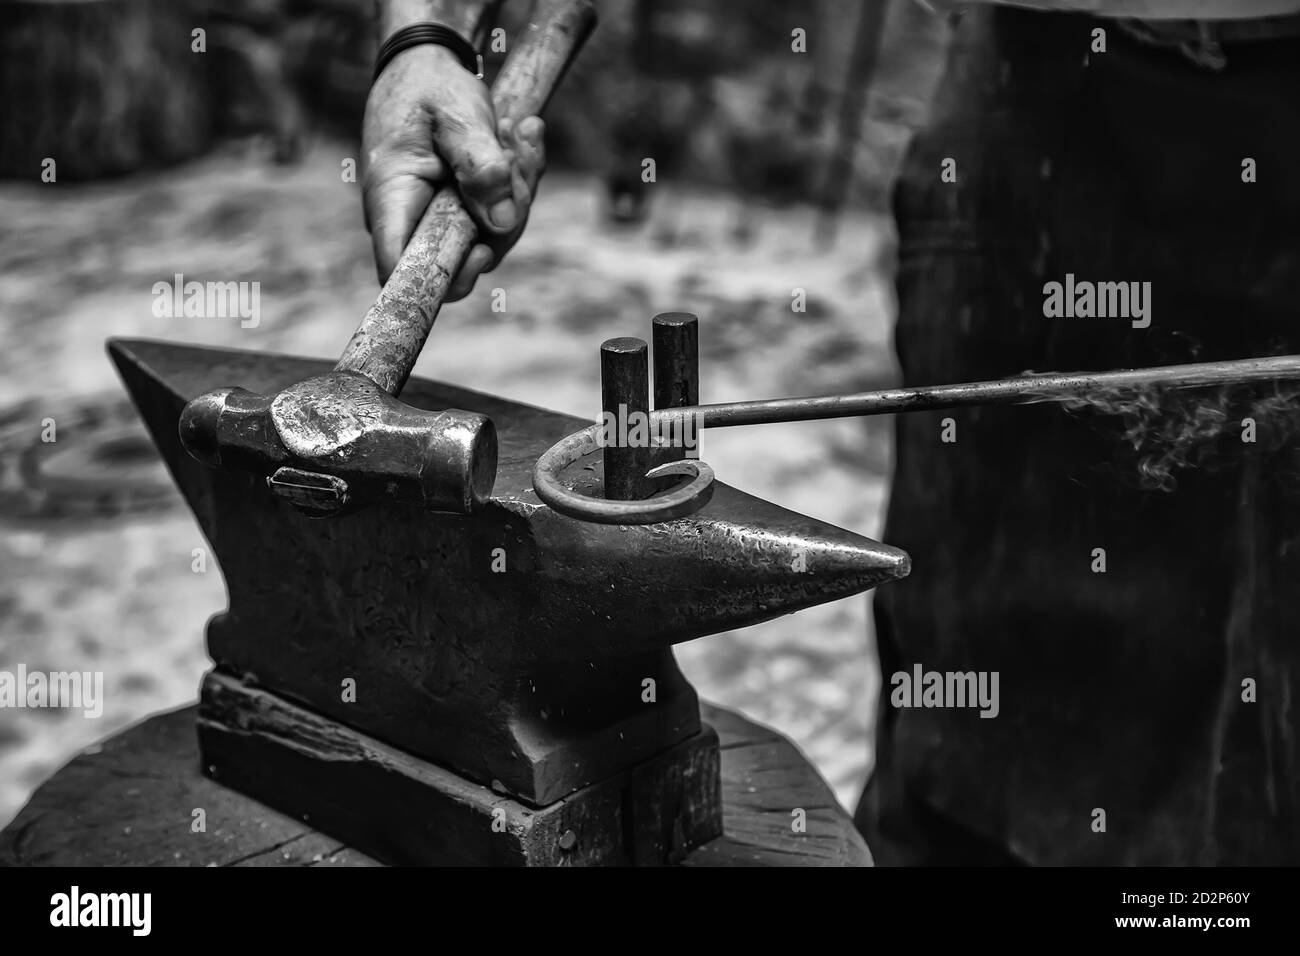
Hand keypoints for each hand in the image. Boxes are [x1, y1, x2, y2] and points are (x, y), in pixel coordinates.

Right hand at [361, 44, 544, 297]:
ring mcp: (437, 219)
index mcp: (391, 199)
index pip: (401, 271)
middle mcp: (410, 219)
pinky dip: (518, 182)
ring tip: (520, 134)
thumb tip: (502, 222)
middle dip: (505, 217)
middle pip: (462, 259)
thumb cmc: (431, 86)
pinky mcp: (461, 212)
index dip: (441, 279)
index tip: (482, 251)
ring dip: (518, 191)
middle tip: (515, 155)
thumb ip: (480, 166)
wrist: (427, 63)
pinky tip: (524, 137)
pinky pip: (498, 217)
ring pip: (489, 239)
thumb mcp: (458, 115)